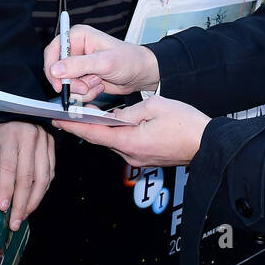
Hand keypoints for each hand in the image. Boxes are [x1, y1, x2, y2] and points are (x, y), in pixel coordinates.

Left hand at [0, 122, 54, 230]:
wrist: (16, 107)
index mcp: (10, 134)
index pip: (8, 166)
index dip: (6, 189)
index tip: (2, 207)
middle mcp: (29, 135)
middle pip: (27, 176)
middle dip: (21, 203)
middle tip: (15, 221)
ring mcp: (44, 140)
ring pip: (42, 178)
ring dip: (34, 201)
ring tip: (24, 215)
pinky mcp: (52, 144)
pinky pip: (50, 173)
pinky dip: (43, 190)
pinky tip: (34, 201)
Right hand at [44, 24, 158, 98]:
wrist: (141, 74)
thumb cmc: (129, 60)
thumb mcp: (104, 62)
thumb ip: (78, 65)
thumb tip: (55, 69)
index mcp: (77, 36)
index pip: (53, 51)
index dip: (52, 69)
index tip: (58, 84)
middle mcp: (76, 49)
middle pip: (57, 71)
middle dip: (71, 83)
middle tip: (85, 87)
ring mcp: (79, 65)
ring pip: (66, 84)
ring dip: (81, 89)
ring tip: (98, 82)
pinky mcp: (83, 77)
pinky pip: (75, 91)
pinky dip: (86, 93)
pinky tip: (99, 86)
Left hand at [54, 95, 208, 167]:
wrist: (208, 144)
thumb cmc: (186, 125)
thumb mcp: (154, 107)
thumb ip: (129, 111)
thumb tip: (114, 116)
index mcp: (130, 141)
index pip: (93, 133)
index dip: (73, 126)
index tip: (56, 120)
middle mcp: (131, 153)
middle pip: (102, 139)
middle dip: (86, 125)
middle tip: (71, 112)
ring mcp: (139, 158)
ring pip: (114, 141)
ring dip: (103, 129)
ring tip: (92, 114)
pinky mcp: (147, 157)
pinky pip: (126, 144)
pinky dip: (118, 133)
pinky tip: (119, 122)